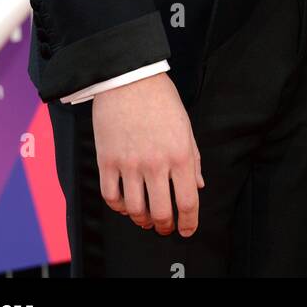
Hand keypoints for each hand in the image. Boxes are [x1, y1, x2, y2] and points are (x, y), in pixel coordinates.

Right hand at [92, 72, 203, 234]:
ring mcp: (129, 163)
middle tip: (165, 227)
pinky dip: (119, 207)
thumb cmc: (160, 98)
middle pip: (161, 212)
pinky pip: (111, 196)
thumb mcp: (185, 126)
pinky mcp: (107, 160)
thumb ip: (193, 158)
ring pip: (135, 210)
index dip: (189, 222)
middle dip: (165, 226)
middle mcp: (156, 163)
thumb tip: (198, 185)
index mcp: (180, 154)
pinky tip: (125, 205)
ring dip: (142, 220)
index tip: (187, 230)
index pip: (188, 201)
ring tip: (145, 218)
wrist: (129, 77)